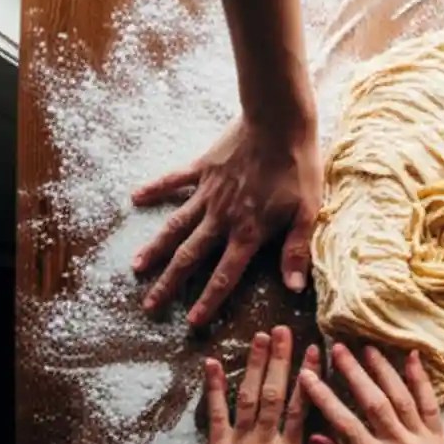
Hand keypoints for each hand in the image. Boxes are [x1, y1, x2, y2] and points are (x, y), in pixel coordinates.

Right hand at [131, 114, 322, 324]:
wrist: (280, 122)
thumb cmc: (299, 168)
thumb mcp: (308, 213)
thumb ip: (296, 251)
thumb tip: (294, 288)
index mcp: (247, 233)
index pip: (224, 276)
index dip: (209, 301)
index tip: (192, 322)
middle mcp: (221, 218)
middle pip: (190, 257)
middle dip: (169, 284)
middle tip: (149, 304)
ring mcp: (208, 193)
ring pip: (175, 226)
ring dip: (155, 248)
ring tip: (136, 267)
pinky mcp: (203, 168)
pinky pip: (174, 181)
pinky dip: (155, 189)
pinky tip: (135, 198)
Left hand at [186, 326, 322, 443]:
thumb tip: (331, 437)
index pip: (302, 408)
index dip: (309, 377)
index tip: (315, 351)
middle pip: (274, 393)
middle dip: (280, 359)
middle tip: (284, 330)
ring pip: (248, 396)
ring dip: (254, 364)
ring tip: (259, 336)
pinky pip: (215, 413)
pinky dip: (214, 387)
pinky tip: (213, 363)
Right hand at [298, 344, 443, 443]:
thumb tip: (316, 438)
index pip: (345, 424)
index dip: (324, 397)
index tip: (308, 376)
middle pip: (374, 401)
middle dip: (354, 372)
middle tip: (337, 348)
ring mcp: (424, 440)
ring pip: (401, 396)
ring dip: (383, 369)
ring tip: (366, 346)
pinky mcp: (441, 438)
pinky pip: (431, 404)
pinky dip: (422, 380)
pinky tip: (413, 357)